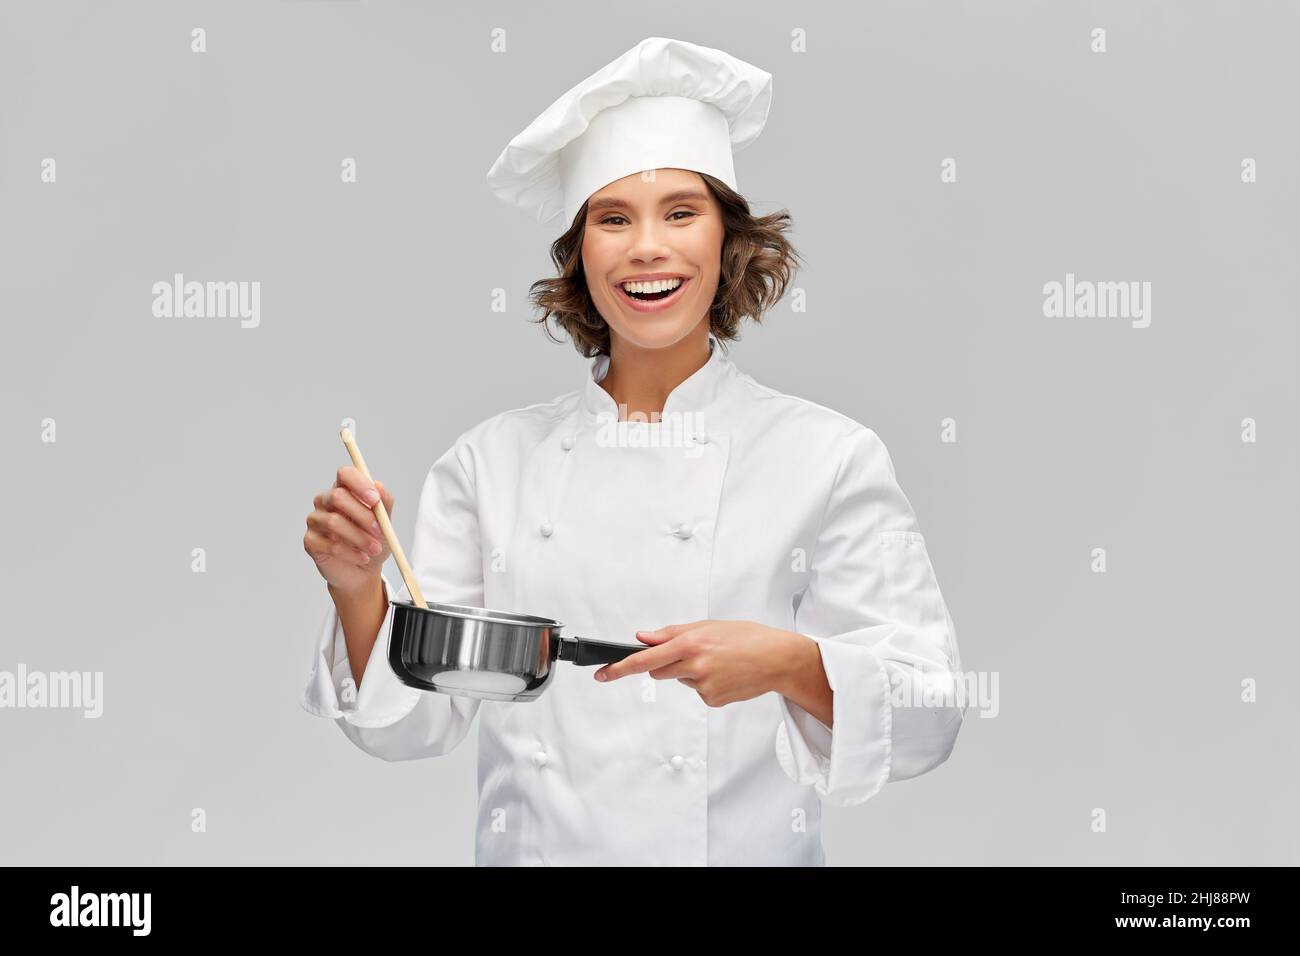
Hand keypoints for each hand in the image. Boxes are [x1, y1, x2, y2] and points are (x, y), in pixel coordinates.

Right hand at [303, 465, 393, 594]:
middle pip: (337, 496)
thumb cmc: (373, 542)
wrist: (364, 571)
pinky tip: (363, 558)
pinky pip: (329, 544)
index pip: (345, 474)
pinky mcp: (310, 541)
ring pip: (334, 522)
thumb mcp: (385, 523)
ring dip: (360, 537)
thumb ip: (384, 504)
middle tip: (380, 530)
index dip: (359, 484)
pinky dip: (351, 553)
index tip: (375, 500)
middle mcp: (325, 501)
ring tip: (375, 549)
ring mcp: (315, 520)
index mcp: (344, 490)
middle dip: (362, 515)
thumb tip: (378, 486)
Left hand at [594, 620, 817, 707]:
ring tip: (718, 661)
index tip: (602, 675)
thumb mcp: (708, 626)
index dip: (620, 668)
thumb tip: (643, 637)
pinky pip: (697, 692)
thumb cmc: (748, 637)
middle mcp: (694, 666)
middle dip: (666, 663)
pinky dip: (706, 683)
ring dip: (689, 672)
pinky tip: (725, 674)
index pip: (645, 658)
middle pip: (659, 670)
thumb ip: (672, 632)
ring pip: (680, 680)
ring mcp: (703, 686)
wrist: (779, 659)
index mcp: (690, 643)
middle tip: (693, 653)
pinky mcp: (712, 700)